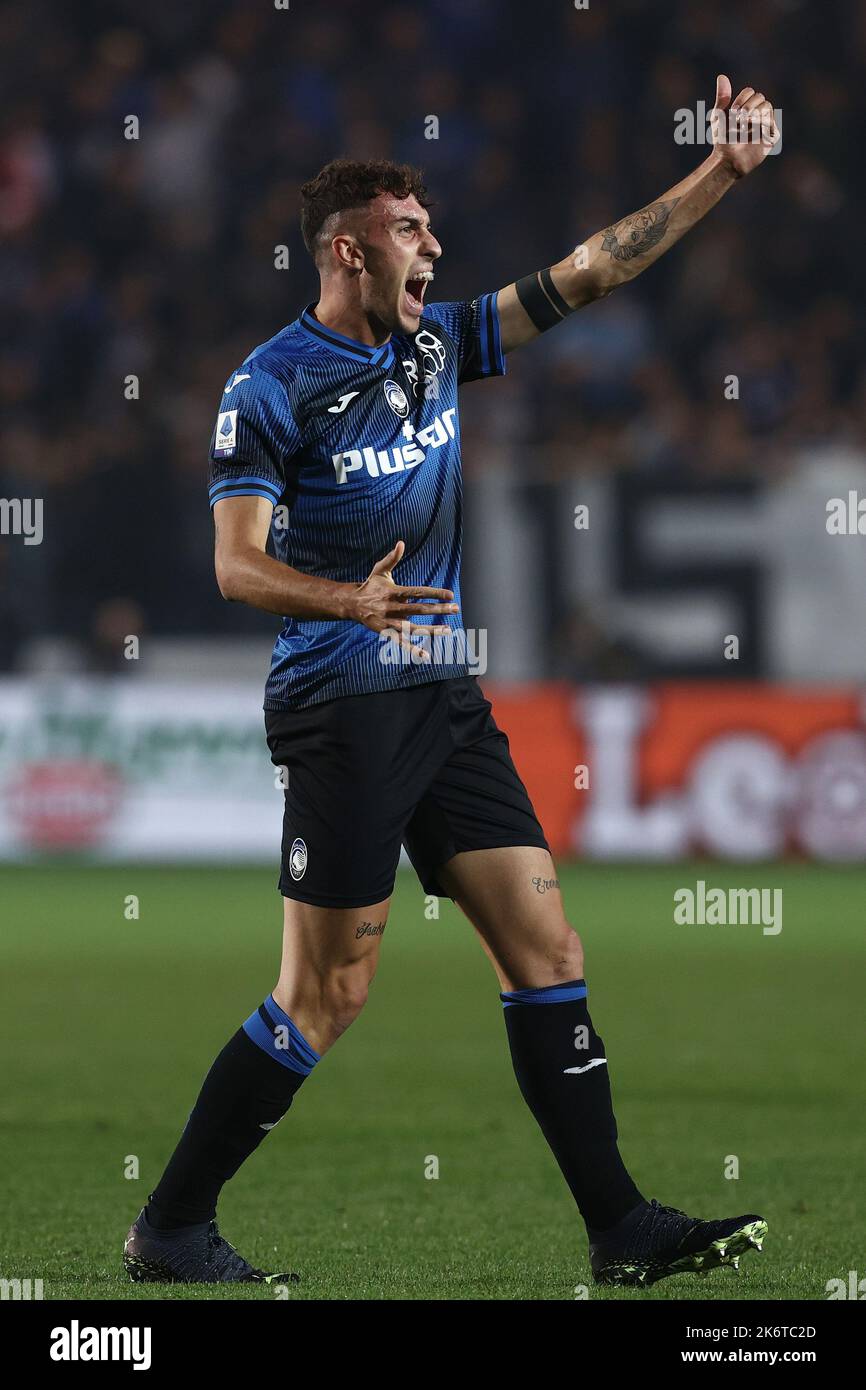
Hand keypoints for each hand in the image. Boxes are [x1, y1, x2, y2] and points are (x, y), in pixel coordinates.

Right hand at [348, 540, 458, 660]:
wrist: (351, 604)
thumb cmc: (370, 586)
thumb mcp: (379, 570)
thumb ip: (392, 558)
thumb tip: (401, 543)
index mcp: (393, 592)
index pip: (417, 592)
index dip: (434, 593)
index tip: (450, 594)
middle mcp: (392, 608)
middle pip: (419, 609)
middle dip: (438, 610)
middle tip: (455, 609)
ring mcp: (390, 622)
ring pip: (413, 628)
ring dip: (431, 630)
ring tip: (448, 630)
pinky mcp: (386, 633)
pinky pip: (401, 643)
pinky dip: (413, 650)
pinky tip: (426, 656)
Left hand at [710, 74, 779, 178]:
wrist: (727, 159)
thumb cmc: (722, 140)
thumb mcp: (719, 116)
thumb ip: (722, 97)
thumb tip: (721, 76)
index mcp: (747, 108)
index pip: (750, 91)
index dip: (742, 98)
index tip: (732, 112)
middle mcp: (758, 114)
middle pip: (760, 96)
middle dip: (748, 106)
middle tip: (738, 119)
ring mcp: (766, 124)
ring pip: (767, 106)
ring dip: (753, 114)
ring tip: (743, 126)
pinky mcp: (772, 135)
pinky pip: (771, 120)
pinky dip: (760, 123)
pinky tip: (752, 132)